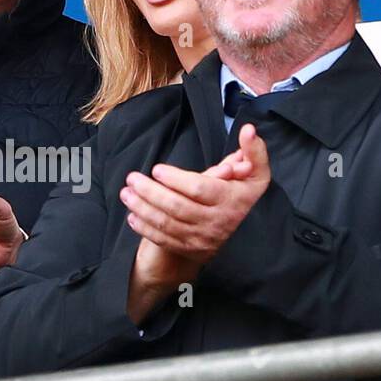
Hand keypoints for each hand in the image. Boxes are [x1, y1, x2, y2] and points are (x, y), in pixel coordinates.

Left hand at [124, 124, 269, 322]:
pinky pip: (163, 239)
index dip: (175, 179)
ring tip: (126, 193)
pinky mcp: (190, 250)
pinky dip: (145, 228)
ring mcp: (202, 239)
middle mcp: (217, 222)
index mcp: (231, 200)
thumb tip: (248, 130)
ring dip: (142, 208)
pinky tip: (132, 215)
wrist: (238, 227)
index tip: (156, 169)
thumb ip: (252, 151)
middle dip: (150, 191)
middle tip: (131, 178)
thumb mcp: (254, 171)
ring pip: (167, 224)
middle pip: (177, 207)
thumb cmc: (241, 191)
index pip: (198, 189)